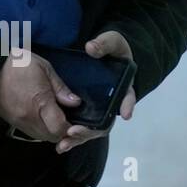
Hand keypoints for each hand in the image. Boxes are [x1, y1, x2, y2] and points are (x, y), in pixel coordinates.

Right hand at [0, 47, 81, 142]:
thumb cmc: (17, 63)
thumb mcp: (44, 68)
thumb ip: (60, 88)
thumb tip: (75, 103)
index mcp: (39, 103)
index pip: (61, 129)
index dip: (72, 129)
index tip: (76, 121)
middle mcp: (28, 118)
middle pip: (52, 137)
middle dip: (63, 132)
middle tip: (67, 120)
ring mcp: (17, 121)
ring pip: (41, 137)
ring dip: (50, 131)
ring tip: (54, 118)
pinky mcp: (9, 121)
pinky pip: (29, 132)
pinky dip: (39, 129)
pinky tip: (41, 117)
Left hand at [53, 31, 137, 154]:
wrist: (106, 52)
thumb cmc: (113, 48)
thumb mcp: (111, 41)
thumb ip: (103, 44)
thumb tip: (92, 49)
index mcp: (123, 85)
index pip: (127, 96)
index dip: (127, 105)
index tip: (125, 114)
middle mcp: (111, 101)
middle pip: (105, 121)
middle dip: (91, 130)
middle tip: (74, 132)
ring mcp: (98, 108)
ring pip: (92, 128)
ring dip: (79, 138)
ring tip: (63, 144)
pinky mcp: (85, 110)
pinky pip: (80, 126)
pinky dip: (71, 136)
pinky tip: (58, 143)